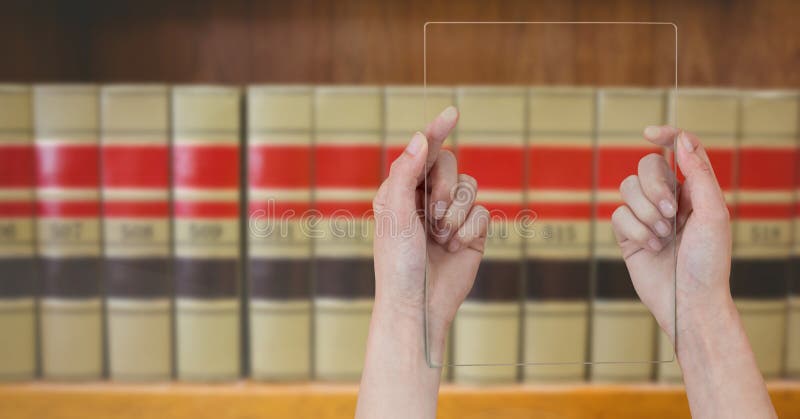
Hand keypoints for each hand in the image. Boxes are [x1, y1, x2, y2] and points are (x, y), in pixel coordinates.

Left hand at [372, 106, 487, 360]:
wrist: (418, 303)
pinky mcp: (472, 232)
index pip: (423, 151)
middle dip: (444, 188)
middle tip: (433, 214)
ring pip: (470, 187)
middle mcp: (427, 199)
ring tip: (440, 237)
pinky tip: (454, 247)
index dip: (438, 131)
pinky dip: (469, 229)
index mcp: (402, 190)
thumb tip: (420, 138)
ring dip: (456, 213)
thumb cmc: (397, 262)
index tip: (453, 112)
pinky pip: (483, 212)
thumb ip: (405, 173)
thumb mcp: (395, 213)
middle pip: (450, 165)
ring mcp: (451, 215)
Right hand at [612, 127, 732, 342]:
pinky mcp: (628, 235)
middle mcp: (670, 199)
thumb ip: (699, 173)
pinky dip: (635, 230)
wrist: (689, 301)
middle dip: (656, 187)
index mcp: (695, 190)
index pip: (679, 149)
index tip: (650, 133)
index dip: (666, 135)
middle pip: (647, 165)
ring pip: (628, 188)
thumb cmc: (709, 261)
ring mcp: (646, 216)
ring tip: (663, 235)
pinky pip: (619, 215)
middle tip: (672, 214)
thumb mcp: (714, 213)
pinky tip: (651, 246)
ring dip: (646, 212)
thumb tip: (682, 140)